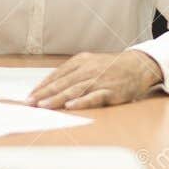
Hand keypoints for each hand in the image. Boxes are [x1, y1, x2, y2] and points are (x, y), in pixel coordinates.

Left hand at [28, 51, 162, 109]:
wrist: (138, 65)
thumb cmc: (111, 67)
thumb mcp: (90, 63)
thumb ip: (72, 73)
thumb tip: (51, 87)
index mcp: (81, 62)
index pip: (56, 75)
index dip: (42, 86)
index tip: (29, 96)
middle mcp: (88, 70)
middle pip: (62, 83)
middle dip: (44, 94)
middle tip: (30, 103)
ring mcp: (99, 80)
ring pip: (74, 90)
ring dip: (57, 98)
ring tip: (44, 106)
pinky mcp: (110, 91)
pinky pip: (94, 97)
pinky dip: (81, 101)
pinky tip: (71, 106)